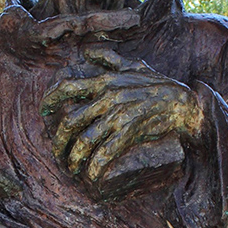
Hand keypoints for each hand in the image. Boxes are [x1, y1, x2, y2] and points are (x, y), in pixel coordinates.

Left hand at [41, 46, 204, 200]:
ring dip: (73, 158)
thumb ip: (109, 58)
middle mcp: (107, 97)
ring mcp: (118, 115)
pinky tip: (90, 176)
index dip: (50, 100)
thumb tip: (89, 52)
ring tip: (71, 168)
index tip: (44, 112)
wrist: (183, 102)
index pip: (67, 87)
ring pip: (84, 140)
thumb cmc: (158, 84)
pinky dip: (94, 167)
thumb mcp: (132, 65)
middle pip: (70, 121)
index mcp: (104, 81)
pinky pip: (105, 153)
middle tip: (57, 154)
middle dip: (58, 142)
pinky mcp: (129, 132)